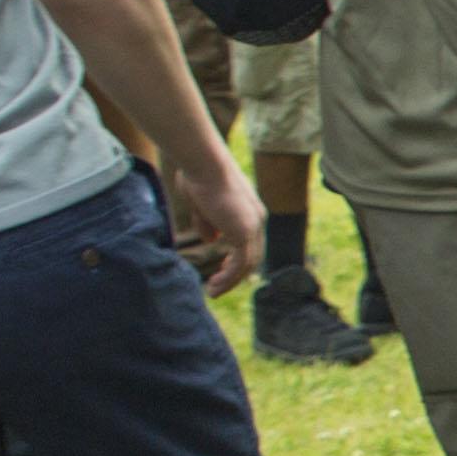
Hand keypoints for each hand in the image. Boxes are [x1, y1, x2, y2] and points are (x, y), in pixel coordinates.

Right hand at [166, 151, 261, 297]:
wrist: (204, 164)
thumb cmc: (198, 177)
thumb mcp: (202, 206)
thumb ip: (209, 224)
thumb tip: (211, 241)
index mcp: (251, 212)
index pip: (250, 243)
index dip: (237, 259)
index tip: (222, 269)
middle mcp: (257, 220)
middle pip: (252, 256)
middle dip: (235, 274)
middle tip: (218, 285)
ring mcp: (254, 226)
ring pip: (247, 264)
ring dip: (230, 281)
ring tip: (213, 291)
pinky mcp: (244, 233)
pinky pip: (240, 264)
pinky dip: (229, 278)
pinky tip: (214, 285)